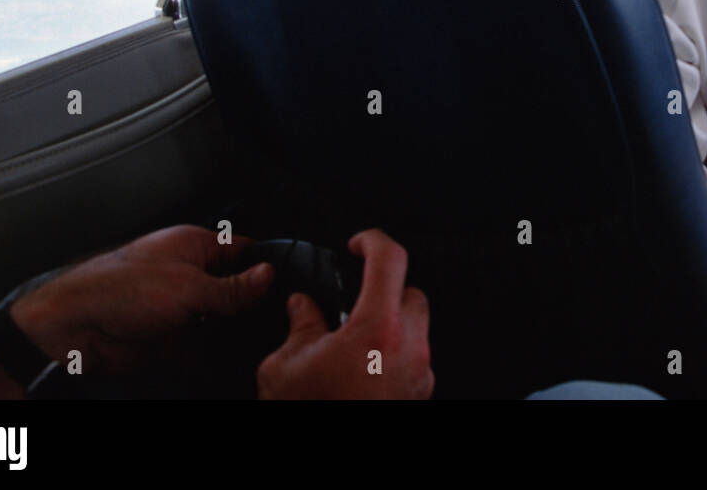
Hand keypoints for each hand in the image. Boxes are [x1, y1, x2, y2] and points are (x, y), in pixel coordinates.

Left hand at [9, 225, 273, 374]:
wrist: (73, 328)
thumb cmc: (118, 289)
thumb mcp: (190, 287)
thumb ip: (233, 288)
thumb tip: (268, 276)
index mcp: (193, 246)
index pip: (242, 250)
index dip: (265, 265)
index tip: (288, 282)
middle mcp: (187, 273)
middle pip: (232, 287)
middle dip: (251, 303)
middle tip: (277, 318)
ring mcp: (177, 306)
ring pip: (218, 319)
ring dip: (233, 332)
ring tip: (260, 342)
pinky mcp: (167, 336)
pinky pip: (200, 347)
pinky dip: (213, 356)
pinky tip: (231, 362)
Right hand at [256, 229, 432, 399]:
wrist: (334, 475)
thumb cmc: (309, 415)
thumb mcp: (287, 366)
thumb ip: (301, 325)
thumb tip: (304, 305)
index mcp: (378, 328)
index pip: (391, 259)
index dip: (373, 240)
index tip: (358, 243)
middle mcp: (409, 348)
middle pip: (412, 294)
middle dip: (384, 292)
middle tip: (351, 303)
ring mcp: (420, 375)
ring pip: (417, 329)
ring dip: (390, 326)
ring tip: (353, 343)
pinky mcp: (420, 397)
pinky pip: (414, 361)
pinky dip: (394, 356)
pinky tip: (362, 371)